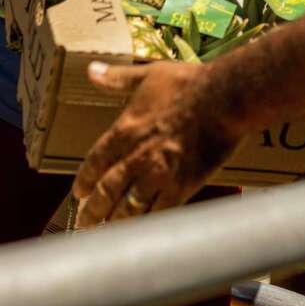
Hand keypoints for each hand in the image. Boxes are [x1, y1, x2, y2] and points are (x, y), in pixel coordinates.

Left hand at [73, 61, 241, 226]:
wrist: (224, 97)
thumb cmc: (190, 83)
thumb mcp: (149, 74)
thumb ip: (118, 77)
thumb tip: (90, 70)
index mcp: (125, 131)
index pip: (95, 163)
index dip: (85, 181)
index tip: (79, 194)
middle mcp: (135, 157)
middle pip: (107, 192)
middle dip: (93, 211)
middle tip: (84, 224)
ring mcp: (158, 175)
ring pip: (128, 207)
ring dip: (115, 223)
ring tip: (108, 235)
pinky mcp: (182, 186)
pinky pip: (158, 212)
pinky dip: (147, 223)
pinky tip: (142, 231)